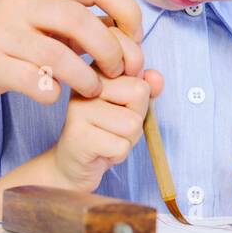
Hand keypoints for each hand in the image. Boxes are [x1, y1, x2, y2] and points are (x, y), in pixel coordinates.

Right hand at [0, 0, 144, 102]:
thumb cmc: (2, 35)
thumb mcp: (36, 13)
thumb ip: (76, 17)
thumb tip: (127, 31)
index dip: (126, 10)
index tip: (135, 39)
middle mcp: (21, 3)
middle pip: (79, 18)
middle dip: (110, 48)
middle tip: (120, 72)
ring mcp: (2, 33)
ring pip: (58, 53)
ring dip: (86, 77)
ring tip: (93, 90)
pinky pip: (31, 80)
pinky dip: (52, 92)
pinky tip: (55, 97)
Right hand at [50, 69, 164, 192]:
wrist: (75, 163)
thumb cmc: (106, 132)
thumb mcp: (131, 107)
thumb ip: (146, 88)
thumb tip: (156, 78)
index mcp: (97, 69)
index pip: (138, 70)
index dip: (140, 96)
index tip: (121, 105)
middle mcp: (85, 83)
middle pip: (138, 92)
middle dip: (135, 117)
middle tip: (114, 127)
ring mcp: (79, 108)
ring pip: (132, 123)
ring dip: (128, 139)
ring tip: (107, 139)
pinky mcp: (78, 134)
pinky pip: (121, 146)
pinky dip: (118, 154)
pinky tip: (101, 151)